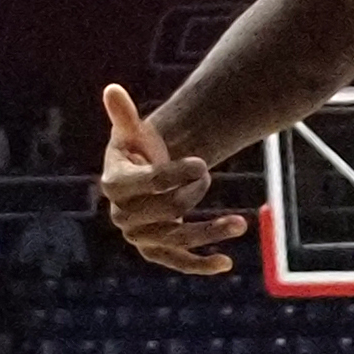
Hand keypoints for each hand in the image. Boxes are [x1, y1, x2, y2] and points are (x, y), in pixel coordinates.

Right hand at [95, 84, 243, 277]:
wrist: (140, 177)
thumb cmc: (137, 149)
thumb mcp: (131, 130)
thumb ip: (124, 114)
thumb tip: (112, 89)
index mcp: (114, 183)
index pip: (153, 182)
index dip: (181, 172)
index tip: (204, 163)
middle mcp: (122, 215)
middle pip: (171, 208)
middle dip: (195, 190)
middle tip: (205, 174)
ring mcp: (138, 237)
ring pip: (180, 238)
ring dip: (211, 230)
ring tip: (240, 224)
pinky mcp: (154, 252)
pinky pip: (178, 262)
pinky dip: (201, 265)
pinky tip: (226, 264)